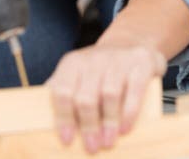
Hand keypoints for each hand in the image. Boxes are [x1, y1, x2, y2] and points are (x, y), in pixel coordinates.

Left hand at [45, 36, 166, 153]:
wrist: (131, 42)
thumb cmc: (100, 68)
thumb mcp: (78, 73)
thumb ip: (64, 91)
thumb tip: (47, 121)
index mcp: (72, 63)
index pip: (62, 91)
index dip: (63, 117)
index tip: (67, 139)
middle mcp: (94, 58)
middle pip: (85, 96)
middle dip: (88, 125)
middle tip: (92, 146)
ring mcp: (118, 59)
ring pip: (110, 94)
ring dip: (108, 122)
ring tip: (108, 141)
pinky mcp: (141, 62)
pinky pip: (135, 90)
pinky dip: (129, 112)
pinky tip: (125, 128)